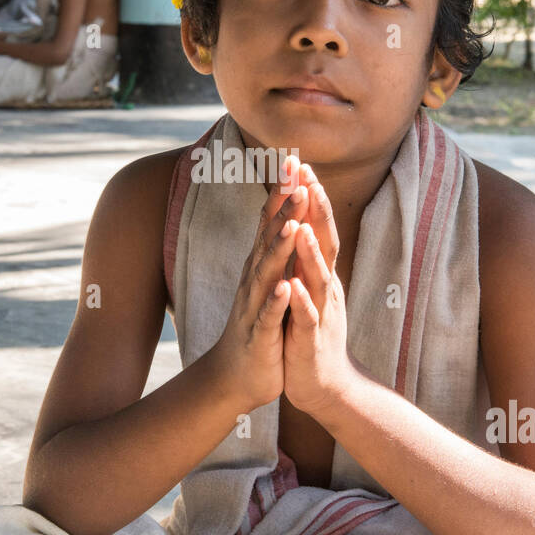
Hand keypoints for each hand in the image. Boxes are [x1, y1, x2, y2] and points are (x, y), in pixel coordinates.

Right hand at [209, 155, 311, 412]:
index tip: (294, 159)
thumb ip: (274, 248)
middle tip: (296, 176)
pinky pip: (269, 316)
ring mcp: (256, 307)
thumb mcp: (269, 281)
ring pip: (267, 273)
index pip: (273, 222)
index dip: (283, 192)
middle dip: (284, 207)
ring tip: (294, 224)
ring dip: (279, 248)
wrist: (238, 375)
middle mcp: (255, 280)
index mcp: (262, 267)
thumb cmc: (260, 325)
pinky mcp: (260, 336)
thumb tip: (281, 210)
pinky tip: (285, 287)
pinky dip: (277, 301)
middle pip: (270, 237)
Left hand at [280, 164, 357, 418]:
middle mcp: (325, 285)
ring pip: (318, 276)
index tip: (299, 163)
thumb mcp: (309, 287)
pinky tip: (294, 286)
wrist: (324, 382)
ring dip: (310, 251)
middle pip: (325, 240)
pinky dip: (301, 300)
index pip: (317, 226)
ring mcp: (321, 310)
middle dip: (316, 209)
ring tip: (300, 225)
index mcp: (320, 272)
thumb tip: (301, 218)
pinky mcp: (311, 338)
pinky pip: (306, 317)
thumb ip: (307, 255)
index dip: (310, 196)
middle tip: (307, 176)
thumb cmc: (311, 330)